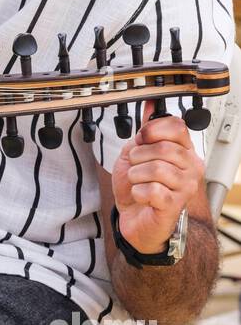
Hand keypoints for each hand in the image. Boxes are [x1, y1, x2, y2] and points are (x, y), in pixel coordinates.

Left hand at [112, 100, 202, 252]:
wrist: (134, 221)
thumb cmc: (138, 190)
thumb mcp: (136, 154)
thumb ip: (145, 132)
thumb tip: (150, 103)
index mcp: (183, 151)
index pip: (177, 127)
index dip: (153, 130)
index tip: (141, 139)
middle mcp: (190, 167)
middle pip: (165, 148)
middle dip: (139, 156)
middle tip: (135, 167)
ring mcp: (185, 187)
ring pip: (157, 169)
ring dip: (136, 175)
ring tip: (137, 183)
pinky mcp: (174, 205)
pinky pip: (153, 190)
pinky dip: (138, 192)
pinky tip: (141, 196)